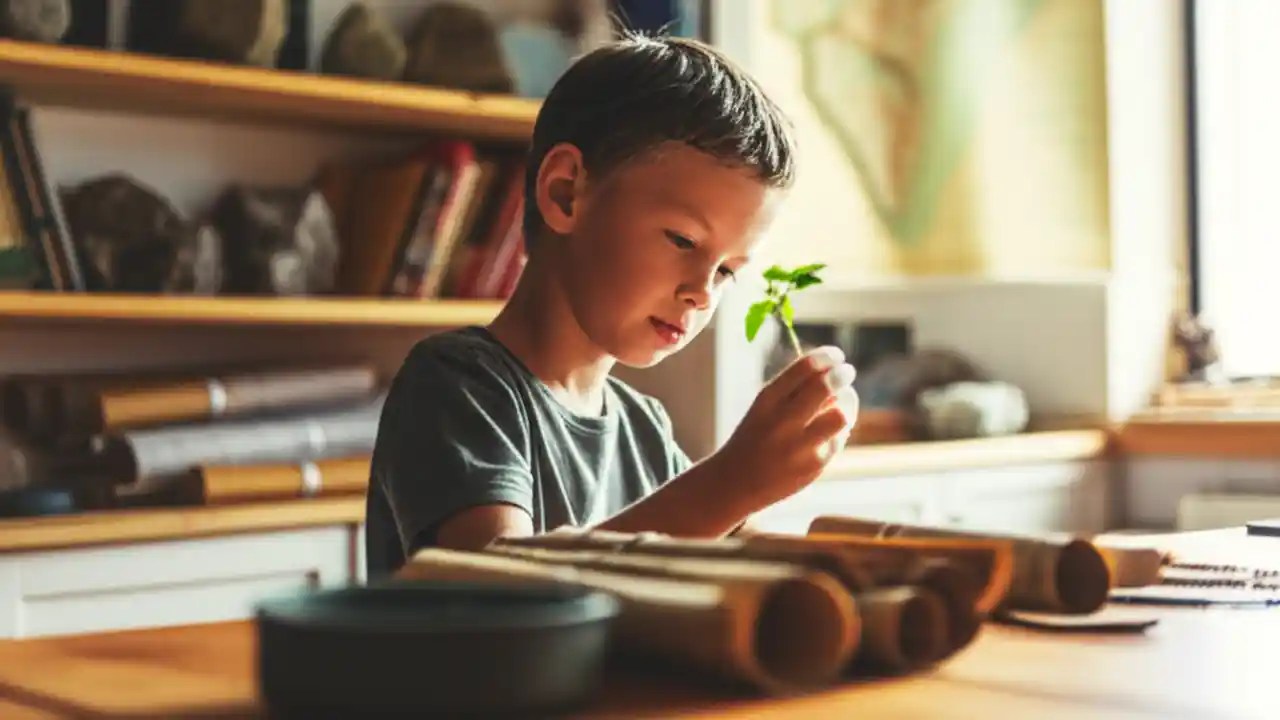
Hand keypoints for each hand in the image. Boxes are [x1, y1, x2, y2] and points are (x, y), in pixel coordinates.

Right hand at [715, 346, 858, 507]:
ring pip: (840, 414)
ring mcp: (799, 445)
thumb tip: (835, 372)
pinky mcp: (814, 466)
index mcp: (767, 399)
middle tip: (847, 372)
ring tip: (843, 402)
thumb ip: (795, 390)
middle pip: (826, 386)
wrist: (735, 482)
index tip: (836, 355)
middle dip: (842, 374)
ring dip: (847, 403)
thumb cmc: (756, 436)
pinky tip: (830, 431)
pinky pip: (839, 439)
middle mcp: (782, 421)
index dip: (827, 356)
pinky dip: (839, 430)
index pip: (805, 367)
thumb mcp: (764, 407)